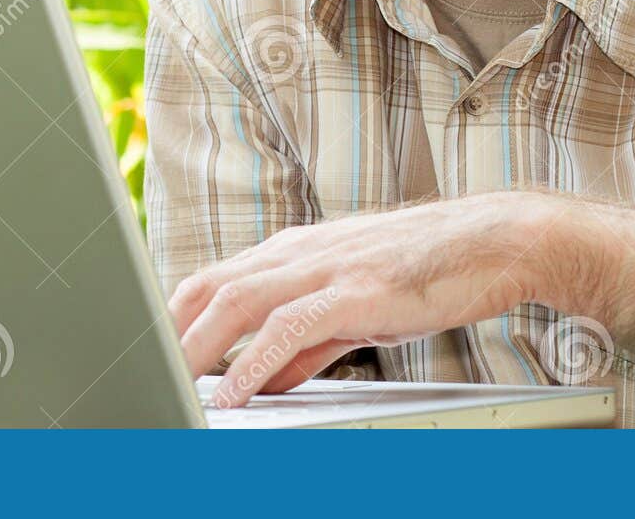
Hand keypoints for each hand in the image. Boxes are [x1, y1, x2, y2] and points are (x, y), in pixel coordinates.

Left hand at [168, 191, 557, 406]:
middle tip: (139, 373)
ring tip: (169, 384)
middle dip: (167, 331)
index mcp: (296, 251)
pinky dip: (255, 361)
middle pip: (209, 286)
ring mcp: (328, 266)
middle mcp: (301, 252)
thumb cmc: (429, 271)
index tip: (146, 355)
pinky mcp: (358, 290)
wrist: (495, 242)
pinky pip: (292, 327)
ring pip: (238, 301)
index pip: (213, 278)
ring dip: (196, 347)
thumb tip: (260, 382)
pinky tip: (236, 392)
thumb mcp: (355, 308)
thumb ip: (305, 345)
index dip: (171, 316)